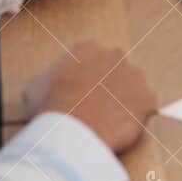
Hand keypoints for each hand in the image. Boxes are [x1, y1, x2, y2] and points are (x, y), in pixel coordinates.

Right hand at [26, 43, 155, 153]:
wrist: (73, 131)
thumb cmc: (50, 109)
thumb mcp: (33, 88)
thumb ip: (44, 79)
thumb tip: (42, 85)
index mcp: (86, 48)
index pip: (88, 58)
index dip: (83, 77)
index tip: (79, 92)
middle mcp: (114, 55)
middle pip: (113, 68)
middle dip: (107, 84)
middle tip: (96, 106)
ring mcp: (135, 76)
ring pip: (132, 86)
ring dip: (124, 99)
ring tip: (110, 120)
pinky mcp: (148, 98)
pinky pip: (146, 107)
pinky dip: (138, 117)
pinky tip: (124, 129)